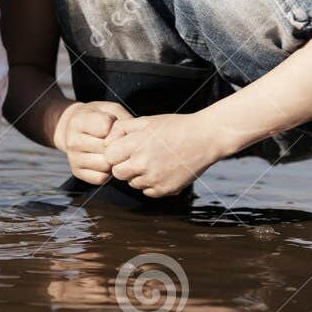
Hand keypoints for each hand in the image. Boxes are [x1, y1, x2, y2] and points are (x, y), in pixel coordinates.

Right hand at [53, 101, 132, 185]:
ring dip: (114, 161)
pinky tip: (107, 161)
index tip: (115, 126)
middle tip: (118, 141)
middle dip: (117, 146)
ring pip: (105, 165)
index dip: (116, 127)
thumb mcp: (109, 109)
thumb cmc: (98, 117)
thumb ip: (122, 118)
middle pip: (107, 149)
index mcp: (79, 121)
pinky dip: (108, 173)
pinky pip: (100, 178)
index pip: (104, 128)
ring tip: (113, 151)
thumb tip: (134, 138)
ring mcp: (74, 158)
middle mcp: (73, 141)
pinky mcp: (77, 172)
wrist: (75, 128)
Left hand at [103, 111, 222, 197]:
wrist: (205, 138)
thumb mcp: (146, 121)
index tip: (123, 147)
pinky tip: (161, 169)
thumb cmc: (174, 126)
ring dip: (137, 174)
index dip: (114, 152)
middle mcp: (143, 164)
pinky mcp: (166, 190)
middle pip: (117, 173)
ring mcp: (154, 179)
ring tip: (152, 160)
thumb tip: (106, 141)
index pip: (108, 157)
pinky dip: (150, 183)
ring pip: (132, 183)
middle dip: (122, 165)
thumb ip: (122, 129)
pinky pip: (147, 191)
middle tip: (136, 155)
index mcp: (136, 145)